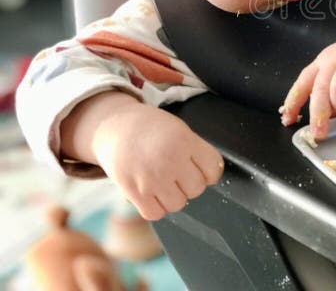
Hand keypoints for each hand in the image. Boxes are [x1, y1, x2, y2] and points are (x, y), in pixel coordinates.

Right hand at [91, 103, 223, 220]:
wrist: (115, 127)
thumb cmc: (151, 129)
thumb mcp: (179, 129)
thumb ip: (196, 150)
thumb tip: (212, 174)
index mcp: (185, 141)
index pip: (214, 168)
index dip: (211, 172)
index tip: (203, 170)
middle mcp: (170, 160)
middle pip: (197, 189)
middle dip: (190, 184)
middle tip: (178, 174)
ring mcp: (152, 178)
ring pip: (178, 204)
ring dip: (174, 197)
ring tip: (164, 182)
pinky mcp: (134, 192)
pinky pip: (156, 214)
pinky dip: (156, 207)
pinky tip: (152, 193)